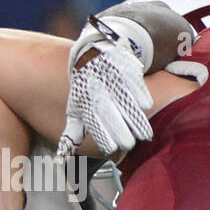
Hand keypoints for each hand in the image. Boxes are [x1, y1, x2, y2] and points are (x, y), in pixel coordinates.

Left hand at [56, 19, 153, 158]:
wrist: (92, 53)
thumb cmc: (85, 89)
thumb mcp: (76, 108)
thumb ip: (74, 132)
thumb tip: (63, 156)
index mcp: (83, 103)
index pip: (92, 121)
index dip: (101, 134)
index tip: (111, 148)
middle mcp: (96, 91)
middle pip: (108, 112)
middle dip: (118, 128)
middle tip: (128, 144)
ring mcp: (110, 78)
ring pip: (123, 99)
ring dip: (134, 117)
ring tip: (145, 135)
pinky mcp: (123, 67)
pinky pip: (132, 80)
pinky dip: (139, 92)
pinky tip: (147, 106)